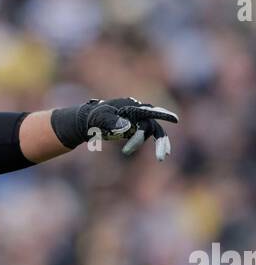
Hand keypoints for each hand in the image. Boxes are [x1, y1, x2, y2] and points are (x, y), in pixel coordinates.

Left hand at [51, 96, 178, 160]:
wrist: (90, 121)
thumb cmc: (95, 117)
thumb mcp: (100, 118)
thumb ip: (112, 121)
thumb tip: (127, 127)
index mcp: (132, 107)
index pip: (149, 112)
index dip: (162, 115)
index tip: (175, 120)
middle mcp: (139, 113)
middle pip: (155, 126)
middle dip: (161, 140)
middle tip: (163, 156)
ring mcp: (139, 121)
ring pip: (154, 133)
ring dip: (158, 145)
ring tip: (154, 157)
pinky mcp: (137, 129)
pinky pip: (147, 137)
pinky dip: (155, 146)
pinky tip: (161, 156)